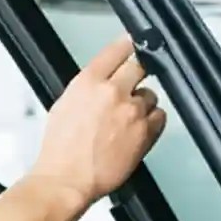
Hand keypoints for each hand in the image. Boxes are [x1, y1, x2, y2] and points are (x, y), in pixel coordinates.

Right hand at [28, 35, 166, 205]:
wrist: (67, 179)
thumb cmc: (60, 150)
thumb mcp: (64, 106)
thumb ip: (88, 89)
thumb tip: (102, 83)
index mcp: (87, 83)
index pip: (116, 51)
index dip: (129, 44)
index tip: (136, 41)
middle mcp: (111, 92)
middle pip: (139, 67)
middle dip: (137, 75)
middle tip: (132, 86)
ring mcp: (131, 111)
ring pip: (150, 94)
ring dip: (142, 104)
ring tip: (127, 121)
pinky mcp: (145, 131)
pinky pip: (160, 116)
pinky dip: (152, 121)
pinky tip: (138, 130)